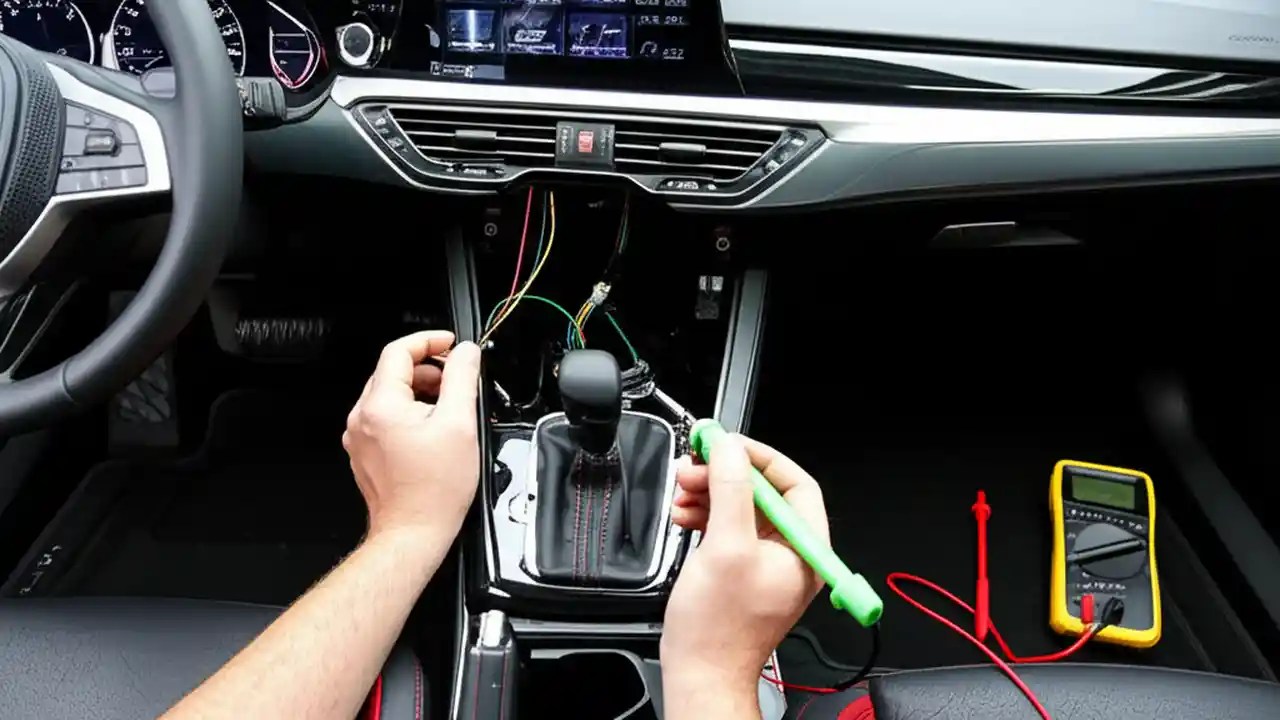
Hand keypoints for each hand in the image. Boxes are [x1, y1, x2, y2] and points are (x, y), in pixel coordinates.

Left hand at [343, 331, 482, 541]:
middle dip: (428, 370)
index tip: (448, 344)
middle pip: (393, 373)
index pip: (398, 352)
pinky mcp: (364, 452)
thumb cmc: (434, 490)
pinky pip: (385, 419)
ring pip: (390, 396)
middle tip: (456, 380)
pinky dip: (408, 414)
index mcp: (381, 406)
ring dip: (419, 393)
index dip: (428, 341)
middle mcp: (362, 419)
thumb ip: (462, 379)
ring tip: (447, 410)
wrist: (414, 532)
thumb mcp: (460, 424)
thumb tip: (464, 353)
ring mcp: (359, 437)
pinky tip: (432, 431)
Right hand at [661, 434, 827, 710]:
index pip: (795, 484)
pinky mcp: (740, 571)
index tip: (729, 445)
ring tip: (683, 492)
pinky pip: (727, 528)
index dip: (761, 459)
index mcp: (804, 548)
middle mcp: (790, 554)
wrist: (700, 673)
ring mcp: (764, 564)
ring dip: (710, 494)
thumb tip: (730, 449)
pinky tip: (684, 515)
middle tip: (695, 466)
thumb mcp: (726, 547)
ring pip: (740, 509)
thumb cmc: (719, 629)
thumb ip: (731, 491)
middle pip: (763, 494)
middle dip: (726, 476)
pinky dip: (705, 516)